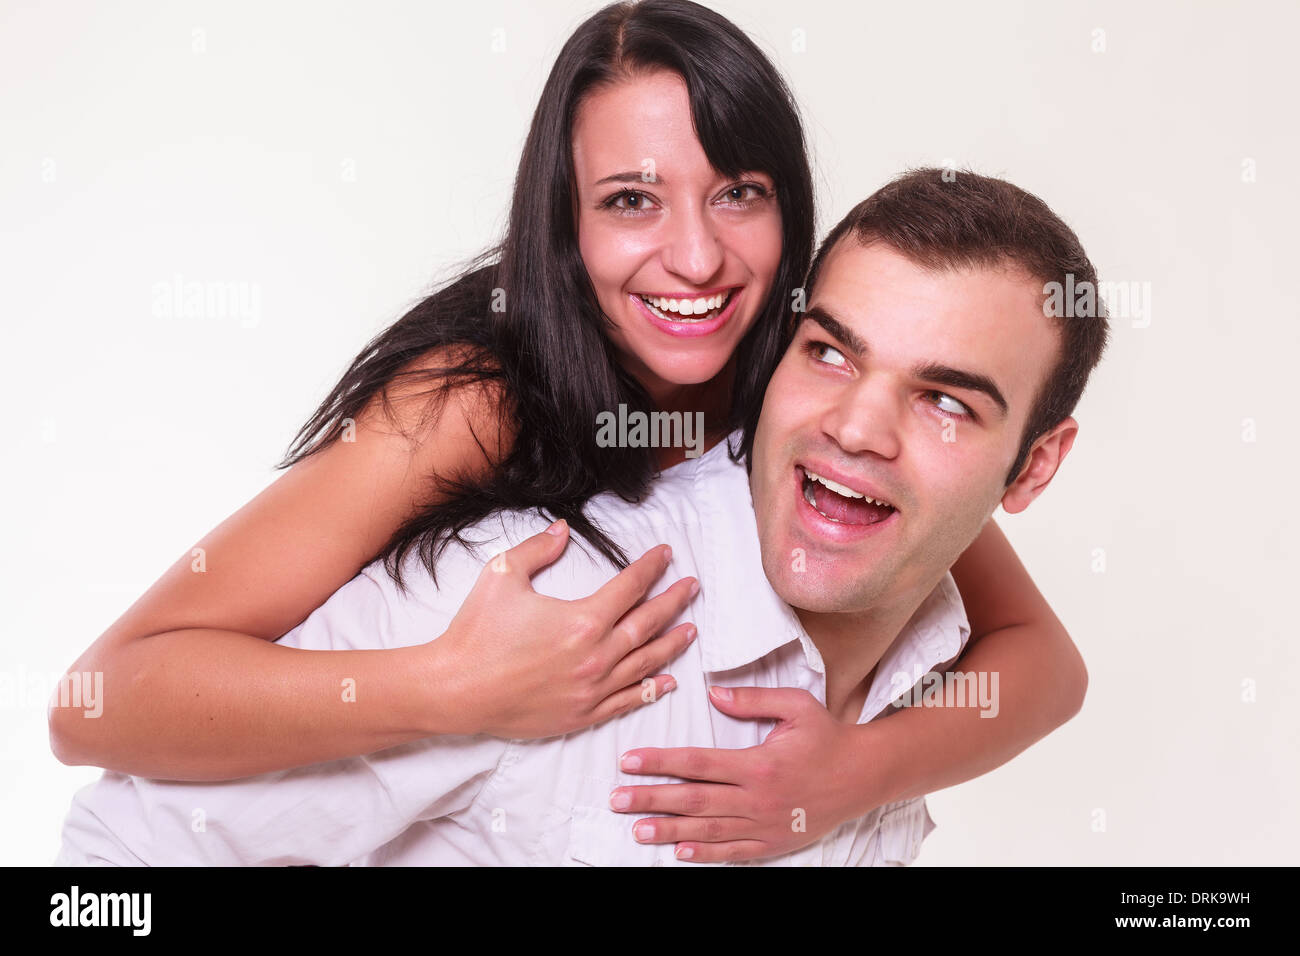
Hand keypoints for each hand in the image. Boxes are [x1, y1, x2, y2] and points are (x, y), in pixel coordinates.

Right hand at [434, 519, 698, 738]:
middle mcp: (596, 656)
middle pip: (648, 624)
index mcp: (582, 620)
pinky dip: (651, 690)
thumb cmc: (476, 632)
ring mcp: (591, 689)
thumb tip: (563, 529)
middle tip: (691, 588)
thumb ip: (538, 548)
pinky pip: (627, 700)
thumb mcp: (503, 574)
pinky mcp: (582, 714)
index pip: (630, 587)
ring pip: (645, 663)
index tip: (665, 556)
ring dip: (670, 644)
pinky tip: (667, 681)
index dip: (651, 568)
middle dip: (673, 603)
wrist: (455, 688)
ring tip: (690, 630)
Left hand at [610, 686, 874, 862]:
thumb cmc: (828, 736)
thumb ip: (752, 699)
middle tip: (618, 800)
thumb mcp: (795, 705)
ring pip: (709, 830)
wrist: (865, 775)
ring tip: (638, 830)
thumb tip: (713, 692)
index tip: (629, 761)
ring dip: (670, 831)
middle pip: (694, 800)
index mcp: (759, 763)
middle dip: (651, 800)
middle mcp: (757, 797)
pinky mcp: (774, 842)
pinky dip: (707, 854)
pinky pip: (735, 850)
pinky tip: (680, 853)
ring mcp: (765, 824)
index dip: (660, 762)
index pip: (698, 763)